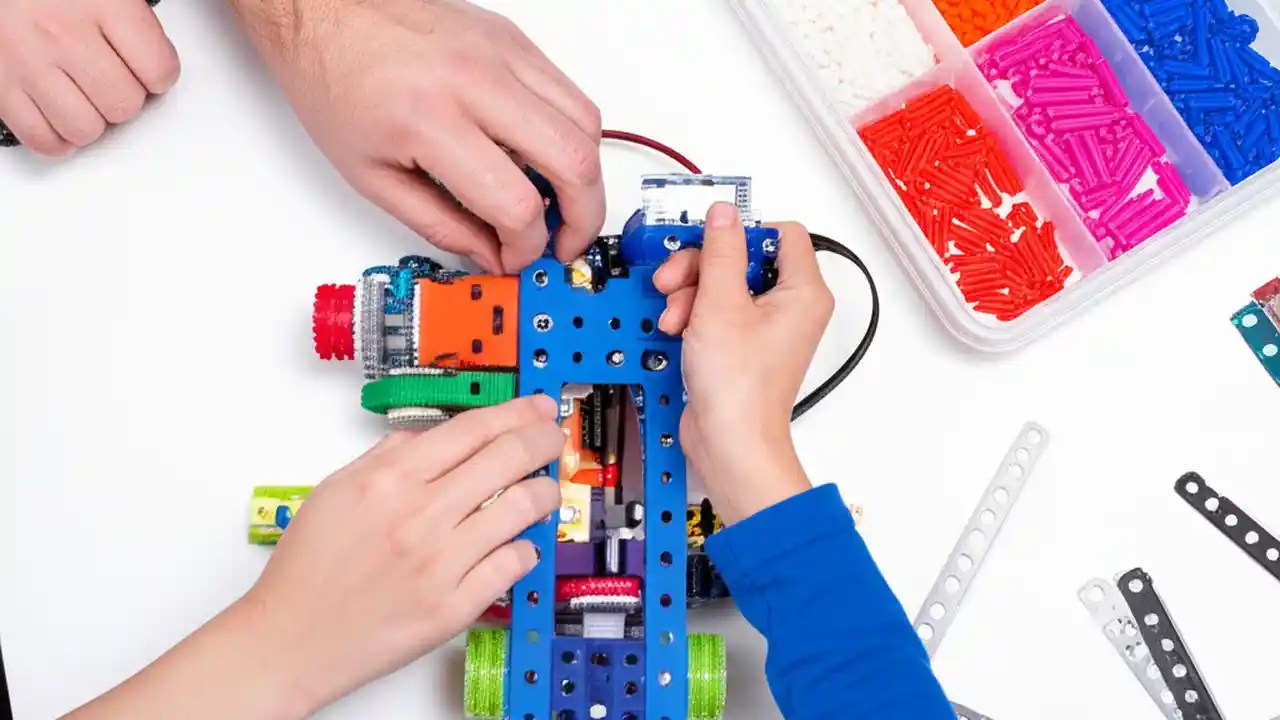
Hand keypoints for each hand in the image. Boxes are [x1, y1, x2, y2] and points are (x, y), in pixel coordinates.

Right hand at [0, 0, 178, 156]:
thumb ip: (133, 27)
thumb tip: (157, 71)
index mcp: (101, 2)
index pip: (159, 70)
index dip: (158, 77)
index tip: (147, 71)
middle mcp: (62, 32)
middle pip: (123, 105)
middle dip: (123, 100)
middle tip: (110, 82)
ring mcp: (26, 60)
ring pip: (85, 130)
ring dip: (91, 122)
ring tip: (83, 98)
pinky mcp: (0, 85)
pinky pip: (41, 139)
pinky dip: (57, 139)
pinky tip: (60, 117)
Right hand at [63, 395, 563, 718]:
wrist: (291, 639)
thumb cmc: (309, 569)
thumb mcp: (336, 489)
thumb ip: (388, 455)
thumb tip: (434, 434)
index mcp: (389, 480)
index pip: (472, 429)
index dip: (516, 411)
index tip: (537, 407)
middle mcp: (419, 517)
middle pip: (506, 458)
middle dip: (542, 439)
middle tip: (553, 438)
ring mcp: (440, 563)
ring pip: (521, 509)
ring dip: (544, 493)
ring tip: (544, 490)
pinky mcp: (453, 607)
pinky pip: (513, 565)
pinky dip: (526, 548)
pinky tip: (520, 543)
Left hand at [233, 0, 603, 273]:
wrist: (325, 10)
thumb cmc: (335, 79)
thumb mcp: (371, 176)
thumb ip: (438, 224)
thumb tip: (489, 254)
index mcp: (431, 120)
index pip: (516, 203)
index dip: (525, 247)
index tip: (515, 258)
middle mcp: (476, 80)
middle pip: (575, 161)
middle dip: (583, 219)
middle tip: (566, 244)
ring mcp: (503, 53)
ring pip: (587, 124)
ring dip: (584, 177)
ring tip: (557, 204)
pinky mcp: (514, 40)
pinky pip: (570, 94)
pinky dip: (571, 136)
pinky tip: (542, 159)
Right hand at [653, 203, 833, 524]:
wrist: (730, 443)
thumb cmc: (740, 390)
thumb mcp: (720, 304)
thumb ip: (721, 251)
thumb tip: (724, 214)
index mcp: (804, 292)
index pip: (781, 233)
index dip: (742, 231)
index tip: (709, 238)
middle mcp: (792, 308)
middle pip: (745, 258)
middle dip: (704, 266)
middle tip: (676, 278)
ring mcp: (768, 328)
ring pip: (726, 283)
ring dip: (692, 292)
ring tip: (675, 314)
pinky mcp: (744, 345)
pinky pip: (718, 311)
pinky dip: (695, 314)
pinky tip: (677, 328)